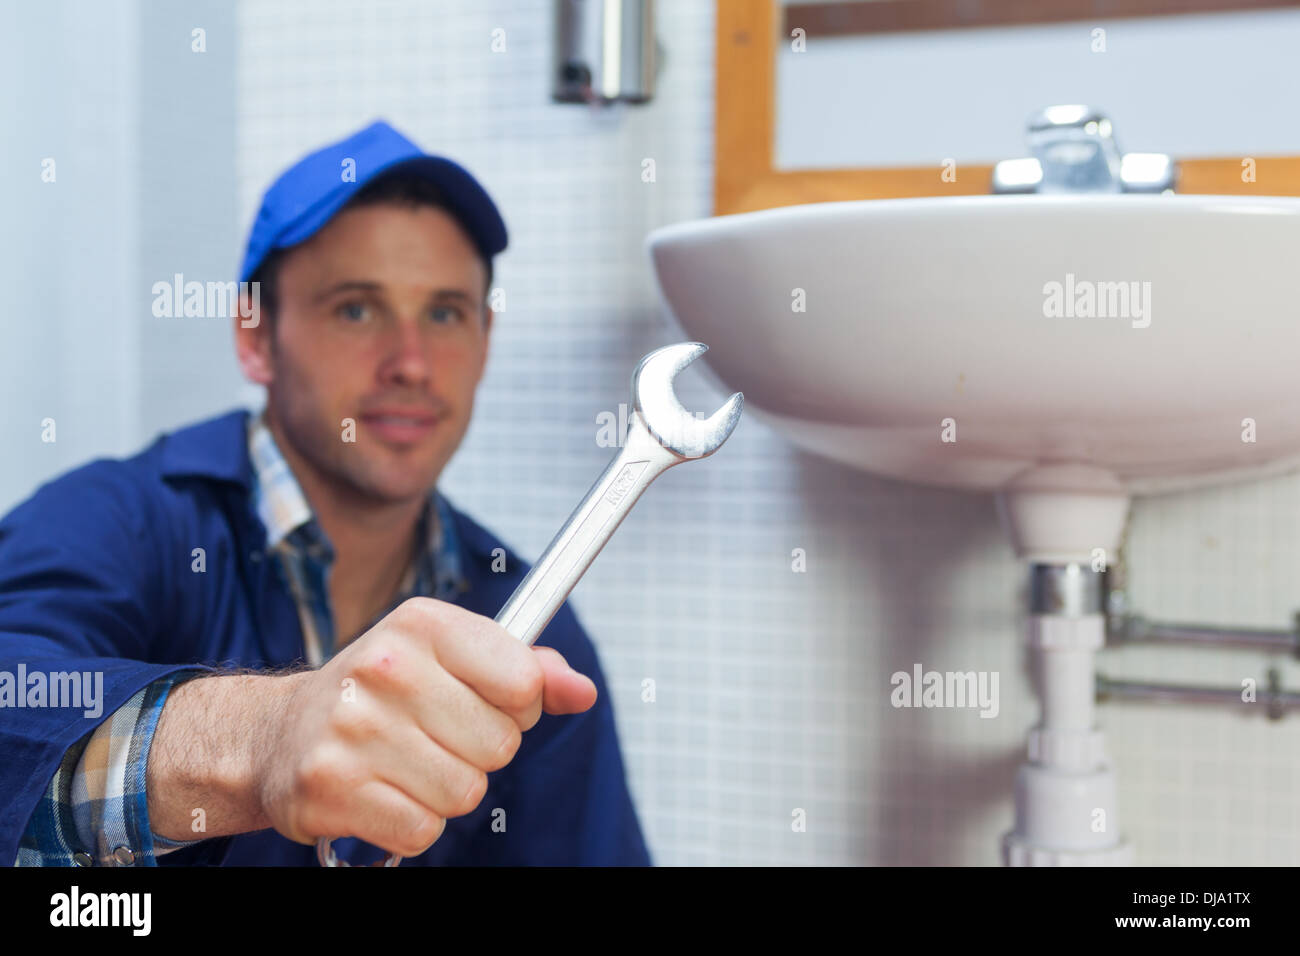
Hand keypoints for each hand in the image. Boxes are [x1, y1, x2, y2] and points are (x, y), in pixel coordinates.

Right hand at [252, 597, 596, 856]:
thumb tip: (583, 691)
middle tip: (435, 736)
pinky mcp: (330, 786)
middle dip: (479, 752)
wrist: (279, 733)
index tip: (488, 701)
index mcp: (423, 624)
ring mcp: (353, 728)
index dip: (519, 705)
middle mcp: (385, 667)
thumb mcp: (452, 658)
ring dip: (446, 791)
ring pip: (465, 793)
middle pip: (499, 745)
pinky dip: (412, 824)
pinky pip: (422, 830)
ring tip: (405, 764)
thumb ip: (526, 669)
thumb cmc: (384, 692)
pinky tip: (384, 792)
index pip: (524, 681)